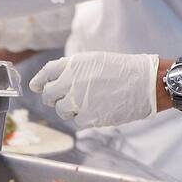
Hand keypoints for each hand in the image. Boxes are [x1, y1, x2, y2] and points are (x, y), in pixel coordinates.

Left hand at [29, 51, 157, 127]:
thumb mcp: (95, 60)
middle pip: (48, 94)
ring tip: (85, 104)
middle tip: (62, 100)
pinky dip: (84, 118)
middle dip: (52, 98)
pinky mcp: (88, 117)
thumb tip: (58, 81)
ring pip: (61, 110)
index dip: (39, 81)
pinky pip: (77, 121)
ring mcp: (78, 100)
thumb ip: (74, 70)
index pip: (47, 72)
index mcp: (74, 64)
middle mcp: (71, 81)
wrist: (144, 83)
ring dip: (69, 109)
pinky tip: (97, 111)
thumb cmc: (124, 71)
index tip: (36, 86)